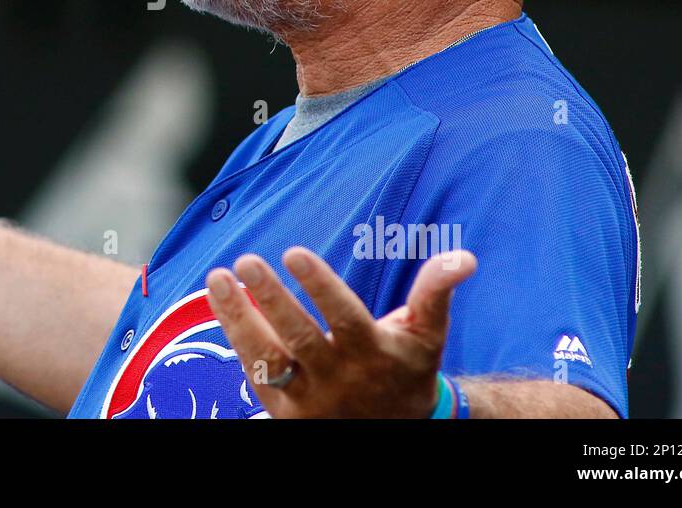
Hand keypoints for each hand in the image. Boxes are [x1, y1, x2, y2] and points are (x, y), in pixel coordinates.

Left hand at [205, 246, 476, 417]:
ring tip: (218, 278)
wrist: (395, 429)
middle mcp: (338, 378)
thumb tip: (463, 257)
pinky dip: (236, 336)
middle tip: (247, 260)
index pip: (343, 317)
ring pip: (267, 358)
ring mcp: (308, 398)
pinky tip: (221, 301)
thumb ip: (436, 292)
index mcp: (373, 353)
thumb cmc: (407, 369)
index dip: (319, 286)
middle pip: (299, 337)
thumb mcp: (427, 333)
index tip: (294, 253)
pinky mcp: (284, 411)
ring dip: (238, 317)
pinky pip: (254, 373)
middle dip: (271, 298)